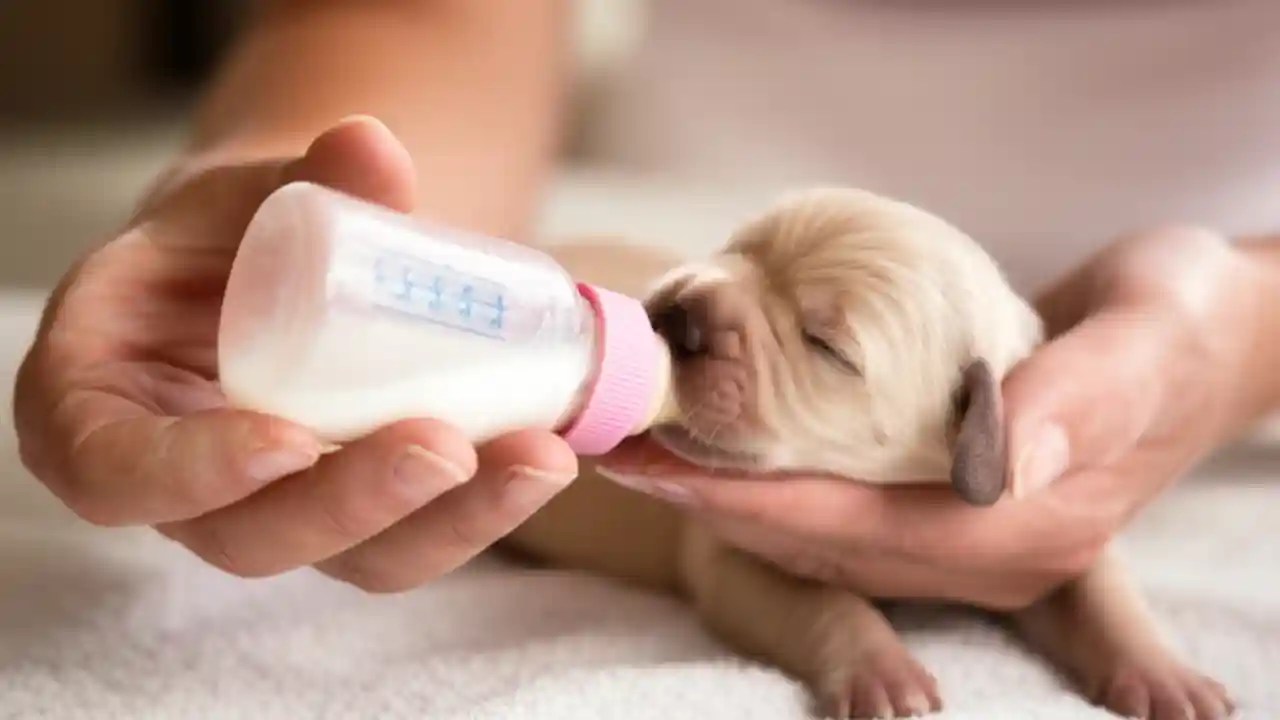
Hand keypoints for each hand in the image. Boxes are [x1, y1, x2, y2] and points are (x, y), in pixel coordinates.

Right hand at [12, 116, 576, 591]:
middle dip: (355, 503)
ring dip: (450, 521)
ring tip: (537, 459)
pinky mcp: (355, 514)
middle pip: (251, 538)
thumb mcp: (249, 192)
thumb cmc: (234, 231)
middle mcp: (183, 480)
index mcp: (102, 403)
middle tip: (447, 448)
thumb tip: (372, 148)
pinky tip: (543, 459)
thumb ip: (304, 178)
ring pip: (352, 557)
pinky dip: (482, 506)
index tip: (287, 441)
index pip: (116, 470)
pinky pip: (414, 535)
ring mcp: (277, 509)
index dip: (194, 473)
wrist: (280, 266)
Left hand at [600, 227, 1268, 609]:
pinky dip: (774, 478)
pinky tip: (718, 445)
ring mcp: (969, 531)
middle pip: (826, 538)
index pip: (866, 526)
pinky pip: (846, 502)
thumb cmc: (1178, 326)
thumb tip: (988, 471)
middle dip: (717, 504)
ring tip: (639, 450)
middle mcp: (989, 548)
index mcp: (1029, 526)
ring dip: (729, 495)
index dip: (759, 504)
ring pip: (825, 529)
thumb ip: (1071, 407)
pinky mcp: (952, 499)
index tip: (665, 473)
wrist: (1199, 330)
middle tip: (618, 455)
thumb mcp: (1143, 347)